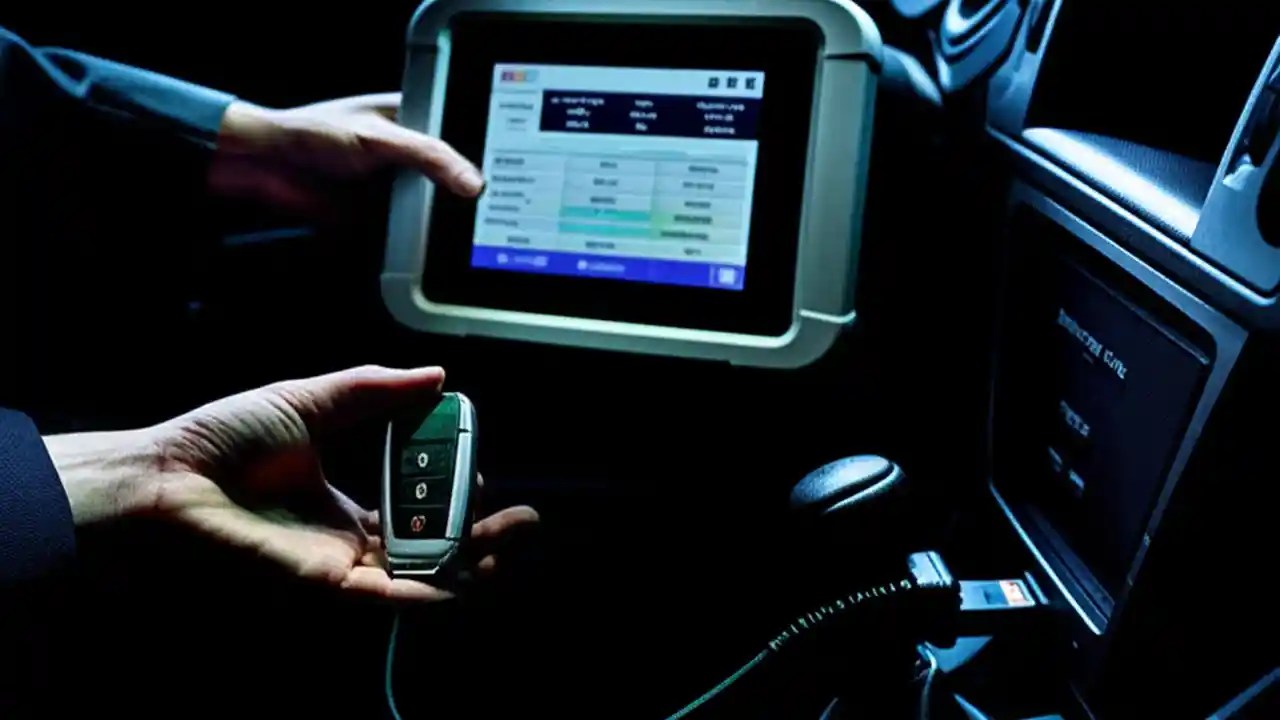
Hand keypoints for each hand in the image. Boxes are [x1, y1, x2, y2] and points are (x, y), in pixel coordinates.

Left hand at [44, 366, 537, 601]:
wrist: (170, 473)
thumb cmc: (225, 437)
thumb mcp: (312, 401)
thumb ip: (374, 392)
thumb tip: (437, 376)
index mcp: (347, 503)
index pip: (419, 509)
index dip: (454, 495)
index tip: (477, 468)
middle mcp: (349, 540)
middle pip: (431, 550)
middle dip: (481, 538)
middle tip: (520, 521)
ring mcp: (340, 565)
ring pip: (420, 577)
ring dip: (471, 564)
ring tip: (509, 542)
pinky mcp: (325, 582)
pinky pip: (387, 595)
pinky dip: (430, 590)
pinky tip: (466, 576)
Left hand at [208, 93, 483, 216]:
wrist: (266, 167)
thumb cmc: (313, 133)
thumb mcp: (379, 138)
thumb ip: (428, 157)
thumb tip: (472, 182)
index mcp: (411, 117)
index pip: (459, 133)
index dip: (483, 151)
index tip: (508, 172)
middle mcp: (406, 152)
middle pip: (450, 174)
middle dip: (467, 191)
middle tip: (494, 207)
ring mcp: (394, 184)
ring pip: (433, 204)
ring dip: (445, 218)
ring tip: (475, 231)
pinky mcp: (380, 214)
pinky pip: (410, 228)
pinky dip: (421, 237)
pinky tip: (438, 244)